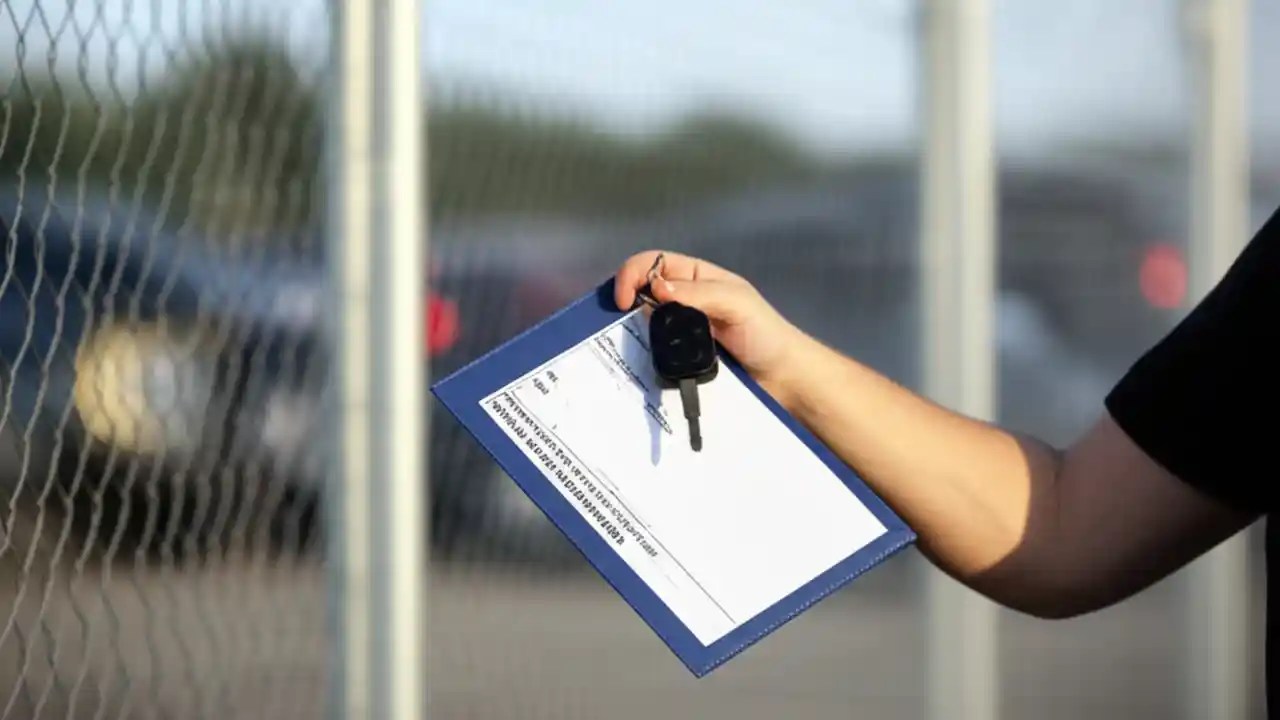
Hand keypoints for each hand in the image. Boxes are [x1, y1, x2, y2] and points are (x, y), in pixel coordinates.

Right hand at [613, 250, 808, 403]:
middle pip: (641, 293)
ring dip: (629, 333)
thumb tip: (657, 288)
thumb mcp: (737, 304)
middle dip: (623, 303)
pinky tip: (636, 366)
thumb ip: (700, 294)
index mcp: (696, 278)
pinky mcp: (680, 361)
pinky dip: (642, 358)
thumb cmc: (766, 334)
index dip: (632, 274)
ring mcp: (680, 333)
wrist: (782, 379)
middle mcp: (683, 302)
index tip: (623, 301)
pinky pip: (653, 355)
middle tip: (615, 325)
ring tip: (621, 348)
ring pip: (642, 326)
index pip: (653, 263)